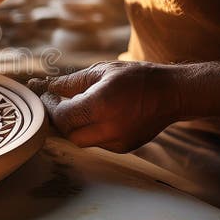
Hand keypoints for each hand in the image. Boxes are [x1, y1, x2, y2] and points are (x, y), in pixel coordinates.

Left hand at [28, 61, 183, 152]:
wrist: (172, 93)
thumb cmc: (138, 78)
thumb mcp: (102, 71)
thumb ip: (72, 82)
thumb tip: (49, 87)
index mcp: (101, 105)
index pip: (63, 115)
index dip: (51, 107)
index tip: (48, 96)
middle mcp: (109, 128)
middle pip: (69, 133)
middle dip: (60, 119)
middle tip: (58, 103)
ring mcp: (118, 141)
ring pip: (82, 141)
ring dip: (74, 127)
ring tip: (76, 109)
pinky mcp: (125, 147)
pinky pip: (98, 143)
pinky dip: (91, 132)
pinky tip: (96, 117)